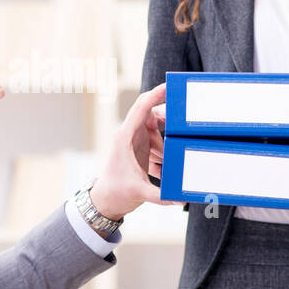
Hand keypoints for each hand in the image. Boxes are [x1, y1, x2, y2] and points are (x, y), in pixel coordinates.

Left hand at [88, 83, 175, 227]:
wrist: (105, 203)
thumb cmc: (116, 194)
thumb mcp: (140, 194)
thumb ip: (161, 196)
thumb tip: (182, 199)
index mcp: (125, 137)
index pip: (141, 107)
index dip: (156, 94)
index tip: (171, 86)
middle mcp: (129, 135)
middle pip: (150, 114)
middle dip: (167, 114)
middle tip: (183, 118)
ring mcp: (134, 142)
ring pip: (155, 129)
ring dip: (167, 140)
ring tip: (174, 154)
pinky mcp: (139, 150)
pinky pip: (156, 142)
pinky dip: (165, 151)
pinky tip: (169, 166)